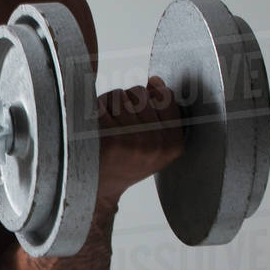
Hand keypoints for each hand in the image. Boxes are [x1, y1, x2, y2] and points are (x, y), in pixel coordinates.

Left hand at [95, 77, 185, 201]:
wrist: (102, 188)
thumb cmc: (129, 162)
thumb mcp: (157, 146)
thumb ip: (164, 114)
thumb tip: (155, 81)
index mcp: (172, 145)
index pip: (167, 99)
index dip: (152, 94)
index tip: (141, 104)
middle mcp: (155, 144)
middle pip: (142, 94)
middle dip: (128, 99)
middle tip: (121, 118)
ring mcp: (133, 141)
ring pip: (121, 95)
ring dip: (112, 102)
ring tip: (109, 121)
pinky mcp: (109, 138)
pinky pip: (104, 103)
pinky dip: (98, 107)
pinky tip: (97, 122)